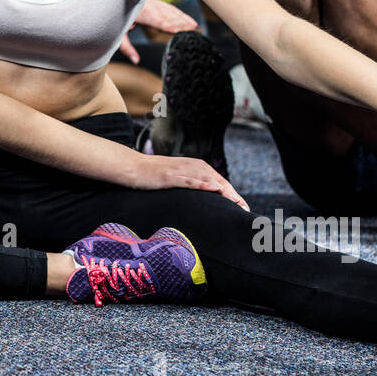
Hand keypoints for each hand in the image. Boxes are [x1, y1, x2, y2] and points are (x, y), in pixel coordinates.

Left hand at [116, 0, 199, 62]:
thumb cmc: (117, 14)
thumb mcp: (118, 33)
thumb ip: (126, 47)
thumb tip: (136, 61)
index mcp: (141, 14)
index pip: (157, 22)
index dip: (168, 26)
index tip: (178, 31)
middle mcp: (150, 8)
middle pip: (168, 17)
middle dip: (180, 23)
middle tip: (193, 30)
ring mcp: (155, 4)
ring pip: (172, 12)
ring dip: (184, 19)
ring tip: (195, 27)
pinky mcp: (158, 3)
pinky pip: (172, 10)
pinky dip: (182, 15)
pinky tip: (191, 21)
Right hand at [123, 151, 249, 210]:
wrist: (131, 167)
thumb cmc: (152, 175)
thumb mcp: (175, 179)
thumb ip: (189, 185)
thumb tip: (200, 202)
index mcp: (194, 166)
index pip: (219, 181)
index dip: (232, 194)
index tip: (243, 208)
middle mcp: (191, 166)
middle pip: (218, 180)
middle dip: (233, 195)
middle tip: (245, 209)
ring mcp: (181, 170)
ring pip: (207, 179)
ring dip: (224, 190)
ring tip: (237, 202)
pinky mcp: (170, 175)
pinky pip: (189, 180)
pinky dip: (203, 184)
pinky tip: (213, 189)